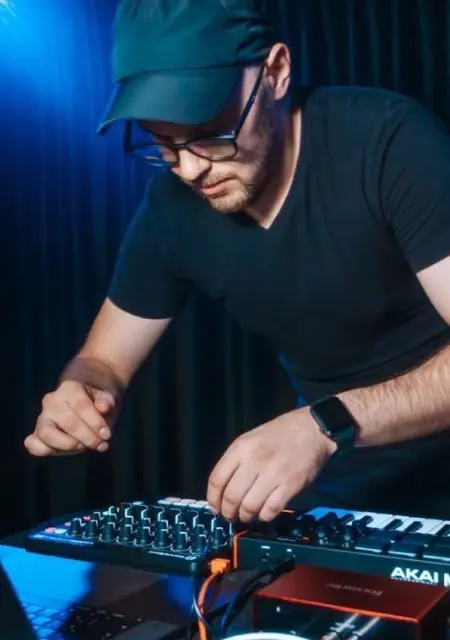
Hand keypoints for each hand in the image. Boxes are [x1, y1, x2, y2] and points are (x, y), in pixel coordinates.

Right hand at [24, 381, 117, 456]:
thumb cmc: (98, 403)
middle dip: (87, 437)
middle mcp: (51, 401)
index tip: (107, 435)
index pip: (81, 406)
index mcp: (70, 388)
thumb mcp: (108, 399)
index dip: (96, 423)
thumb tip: (103, 407)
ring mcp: (42, 418)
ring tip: (83, 446)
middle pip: (67, 422)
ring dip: (68, 445)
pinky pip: (33, 445)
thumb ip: (107, 401)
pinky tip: (65, 450)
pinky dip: (45, 450)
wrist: (87, 406)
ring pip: (46, 434)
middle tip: (100, 444)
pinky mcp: (37, 435)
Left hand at [207, 408, 335, 521]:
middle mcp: (254, 460)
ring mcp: (273, 473)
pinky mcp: (290, 485)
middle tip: (231, 516)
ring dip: (246, 516)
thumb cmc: (278, 434)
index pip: (217, 480)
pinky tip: (264, 513)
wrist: (311, 429)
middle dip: (228, 512)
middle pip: (231, 497)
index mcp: (241, 448)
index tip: (215, 508)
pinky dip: (264, 516)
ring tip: (247, 516)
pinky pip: (271, 510)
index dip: (212, 500)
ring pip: (249, 507)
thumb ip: (236, 461)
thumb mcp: (250, 439)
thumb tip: (222, 490)